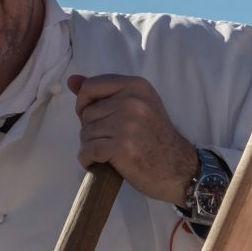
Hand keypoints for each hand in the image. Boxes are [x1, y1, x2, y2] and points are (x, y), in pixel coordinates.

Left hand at [71, 74, 200, 205]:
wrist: (179, 169)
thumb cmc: (156, 140)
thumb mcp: (137, 107)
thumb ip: (104, 93)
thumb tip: (72, 81)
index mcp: (136, 86)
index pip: (92, 85)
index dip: (84, 103)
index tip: (94, 117)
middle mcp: (132, 100)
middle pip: (87, 113)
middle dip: (91, 129)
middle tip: (110, 141)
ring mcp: (127, 123)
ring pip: (86, 133)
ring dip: (91, 146)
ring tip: (109, 153)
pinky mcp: (122, 146)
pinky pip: (87, 151)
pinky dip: (87, 160)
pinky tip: (99, 163)